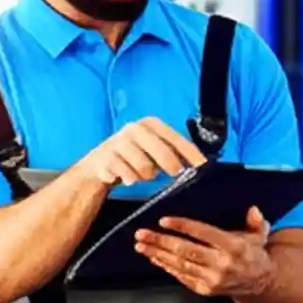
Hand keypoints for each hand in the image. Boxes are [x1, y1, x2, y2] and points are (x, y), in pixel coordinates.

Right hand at [82, 117, 207, 186]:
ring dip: (145, 175)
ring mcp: (119, 142)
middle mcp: (134, 129)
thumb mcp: (154, 151)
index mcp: (150, 124)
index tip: (202, 165)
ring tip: (140, 175)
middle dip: (170, 164)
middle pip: (162, 151)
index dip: (190, 152)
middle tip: (175, 173)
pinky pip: (127, 175)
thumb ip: (174, 154)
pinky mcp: (106, 157)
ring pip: (144, 166)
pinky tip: (127, 178)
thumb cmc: (133, 157)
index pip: (175, 138)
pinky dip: (129, 179)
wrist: (99, 163)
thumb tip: (198, 164)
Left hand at [133, 206, 274, 296]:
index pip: (205, 234)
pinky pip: (181, 276)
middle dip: (161, 241)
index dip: (183, 226)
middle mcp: (222, 264)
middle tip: (142, 233)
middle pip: (186, 251)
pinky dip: (166, 266)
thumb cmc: (253, 253)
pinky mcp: (205, 289)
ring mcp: (212, 279)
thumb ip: (256, 222)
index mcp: (234, 247)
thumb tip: (252, 209)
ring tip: (141, 245)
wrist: (260, 283)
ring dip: (157, 254)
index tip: (164, 221)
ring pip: (180, 264)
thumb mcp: (259, 235)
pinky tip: (154, 257)